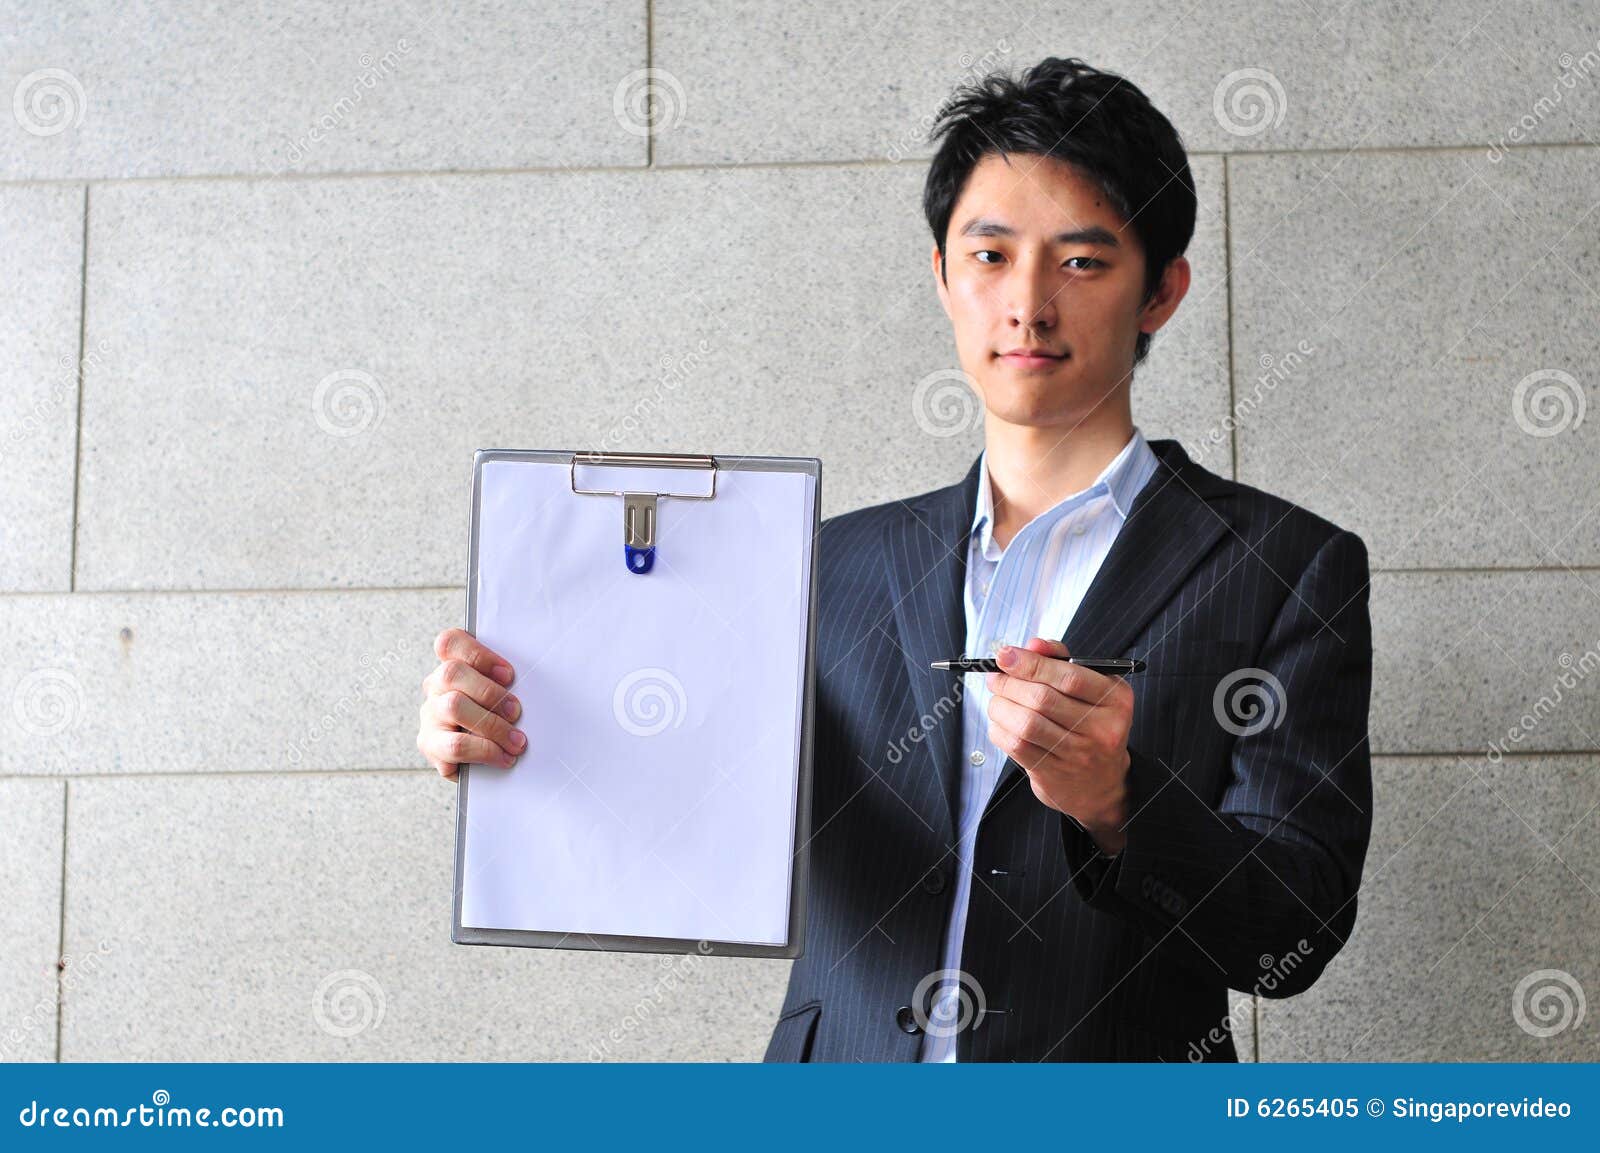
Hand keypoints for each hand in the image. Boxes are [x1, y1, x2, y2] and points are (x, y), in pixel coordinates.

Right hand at [417, 628, 524, 779]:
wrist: (484, 763)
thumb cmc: (498, 718)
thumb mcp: (503, 695)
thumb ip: (507, 684)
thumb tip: (532, 686)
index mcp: (452, 666)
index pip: (449, 642)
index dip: (478, 654)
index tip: (509, 674)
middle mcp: (436, 687)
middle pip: (451, 673)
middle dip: (490, 692)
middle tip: (516, 711)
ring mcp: (430, 716)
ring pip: (453, 707)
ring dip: (492, 724)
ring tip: (516, 741)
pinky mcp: (430, 746)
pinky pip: (455, 746)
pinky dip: (485, 751)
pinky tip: (503, 757)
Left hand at [984, 637, 1132, 854]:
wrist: (1102, 783)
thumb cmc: (1091, 723)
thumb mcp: (1092, 688)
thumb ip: (1061, 660)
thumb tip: (1033, 645)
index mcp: (1115, 699)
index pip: (1069, 677)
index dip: (1032, 663)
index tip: (1005, 655)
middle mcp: (1102, 728)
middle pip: (1043, 699)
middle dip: (1009, 683)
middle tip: (995, 678)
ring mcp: (1079, 754)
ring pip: (1026, 724)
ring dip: (1001, 706)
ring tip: (996, 699)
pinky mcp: (1055, 774)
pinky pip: (1017, 746)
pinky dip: (1000, 729)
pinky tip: (1000, 722)